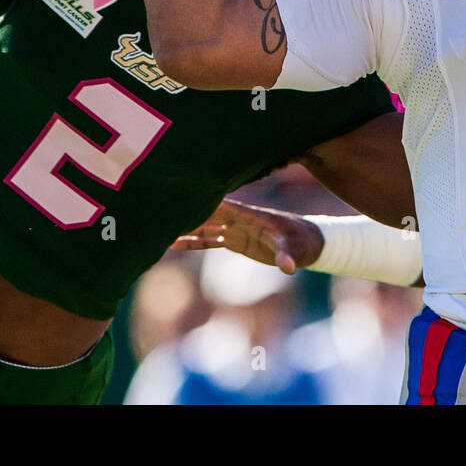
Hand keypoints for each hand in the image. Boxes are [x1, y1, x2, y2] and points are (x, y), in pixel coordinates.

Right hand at [170, 197, 324, 274]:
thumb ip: (287, 256)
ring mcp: (235, 229)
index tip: (179, 196)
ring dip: (184, 227)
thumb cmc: (301, 241)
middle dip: (185, 211)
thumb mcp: (294, 249)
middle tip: (158, 210)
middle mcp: (238, 219)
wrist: (307, 243)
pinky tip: (173, 243)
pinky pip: (209, 240)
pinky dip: (192, 241)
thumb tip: (288, 269)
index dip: (200, 201)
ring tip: (158, 228)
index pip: (220, 205)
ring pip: (204, 226)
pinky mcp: (235, 240)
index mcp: (248, 215)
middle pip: (207, 213)